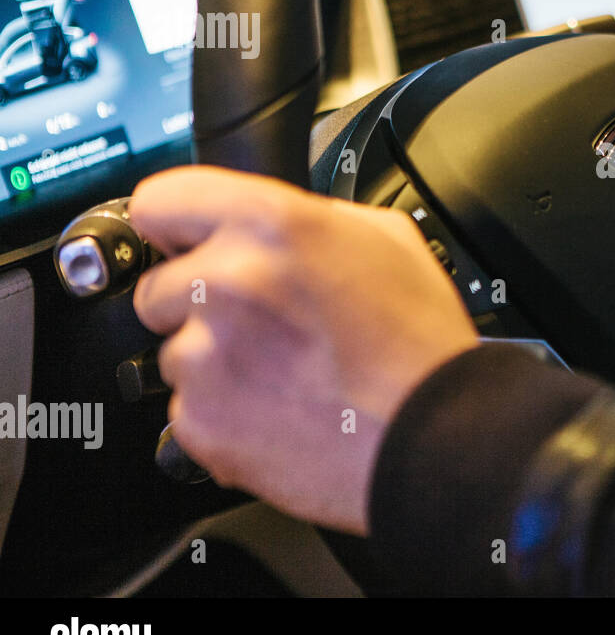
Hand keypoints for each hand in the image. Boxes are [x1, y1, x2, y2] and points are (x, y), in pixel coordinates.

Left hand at [130, 166, 478, 535]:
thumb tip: (274, 221)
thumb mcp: (388, 240)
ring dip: (216, 363)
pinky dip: (225, 414)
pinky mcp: (200, 420)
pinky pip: (188, 409)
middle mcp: (226, 281)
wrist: (433, 434)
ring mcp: (206, 356)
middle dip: (200, 304)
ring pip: (176, 353)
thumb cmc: (420, 342)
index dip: (175, 225)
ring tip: (284, 375)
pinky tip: (280, 409)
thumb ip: (315, 218)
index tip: (183, 243)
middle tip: (262, 325)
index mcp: (270, 224)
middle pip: (159, 287)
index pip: (160, 200)